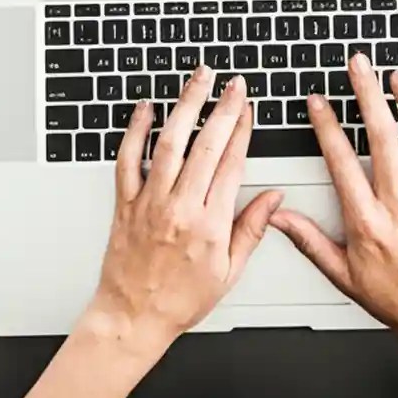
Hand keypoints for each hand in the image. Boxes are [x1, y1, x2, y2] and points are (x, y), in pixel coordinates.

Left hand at [87, 65, 282, 342]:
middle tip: (230, 83)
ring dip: (184, 106)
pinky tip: (146, 109)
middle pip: (205, 145)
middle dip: (221, 108)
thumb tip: (273, 199)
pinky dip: (135, 131)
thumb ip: (251, 230)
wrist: (133, 317)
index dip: (241, 129)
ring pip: (169, 143)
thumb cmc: (180, 300)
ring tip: (196, 80)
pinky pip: (127, 159)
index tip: (247, 107)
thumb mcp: (229, 272)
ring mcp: (149, 202)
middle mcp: (179, 207)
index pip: (231, 163)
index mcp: (210, 224)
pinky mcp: (124, 203)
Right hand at [270, 54, 397, 397]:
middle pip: (383, 139)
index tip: (317, 101)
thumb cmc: (393, 300)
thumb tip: (278, 217)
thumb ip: (308, 241)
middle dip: (369, 96)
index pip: (341, 162)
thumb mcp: (341, 275)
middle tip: (359, 66)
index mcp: (366, 220)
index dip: (326, 127)